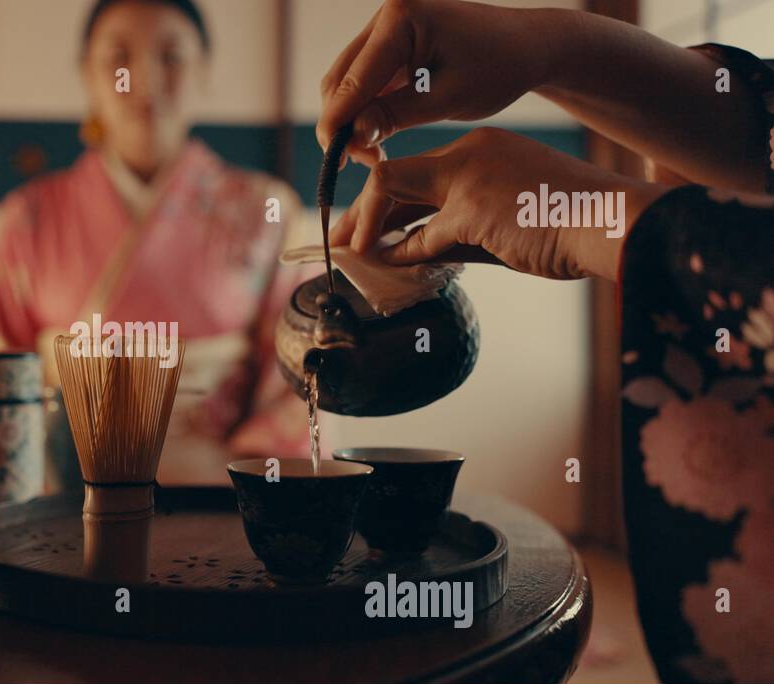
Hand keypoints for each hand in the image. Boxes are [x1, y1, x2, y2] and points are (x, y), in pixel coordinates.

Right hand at [317, 0, 567, 165]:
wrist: (529, 47)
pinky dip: (364, 108)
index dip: (337, 124)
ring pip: (347, 81)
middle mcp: (387, 15)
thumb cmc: (499, 69)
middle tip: (362, 162)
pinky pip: (364, 79)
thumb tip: (352, 137)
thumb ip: (394, 116)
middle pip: (340, 78)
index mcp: (400, 19)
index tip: (333, 162)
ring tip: (373, 153)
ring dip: (350, 118)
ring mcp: (387, 28)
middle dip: (342, 123)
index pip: (353, 80)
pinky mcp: (391, 42)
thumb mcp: (447, 99)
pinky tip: (377, 135)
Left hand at [329, 128, 668, 280]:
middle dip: (362, 208)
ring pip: (393, 191)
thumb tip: (410, 255)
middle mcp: (472, 153)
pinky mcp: (472, 210)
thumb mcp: (507, 224)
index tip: (366, 223)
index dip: (387, 200)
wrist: (612, 225)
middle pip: (396, 175)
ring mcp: (470, 178)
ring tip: (347, 250)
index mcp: (483, 151)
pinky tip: (383, 264)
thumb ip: (458, 235)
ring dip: (365, 224)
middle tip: (339, 237)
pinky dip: (397, 252)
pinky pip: (419, 236)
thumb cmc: (570, 229)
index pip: (419, 173)